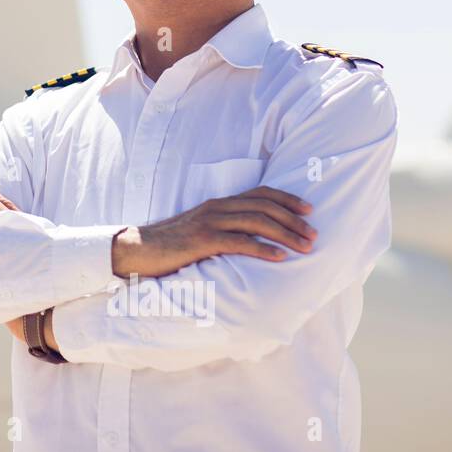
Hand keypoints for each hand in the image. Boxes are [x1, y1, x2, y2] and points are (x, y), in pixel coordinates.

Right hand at [112, 186, 316, 278]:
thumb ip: (223, 229)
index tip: (309, 210)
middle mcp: (216, 208)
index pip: (260, 193)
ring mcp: (209, 222)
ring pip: (257, 221)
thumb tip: (250, 238)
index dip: (287, 199)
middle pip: (264, 206)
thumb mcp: (199, 230)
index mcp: (218, 204)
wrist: (137, 250)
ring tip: (305, 246)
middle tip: (314, 233)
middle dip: (293, 219)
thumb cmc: (170, 245)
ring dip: (285, 233)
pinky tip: (279, 257)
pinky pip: (239, 242)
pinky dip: (262, 248)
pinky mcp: (202, 240)